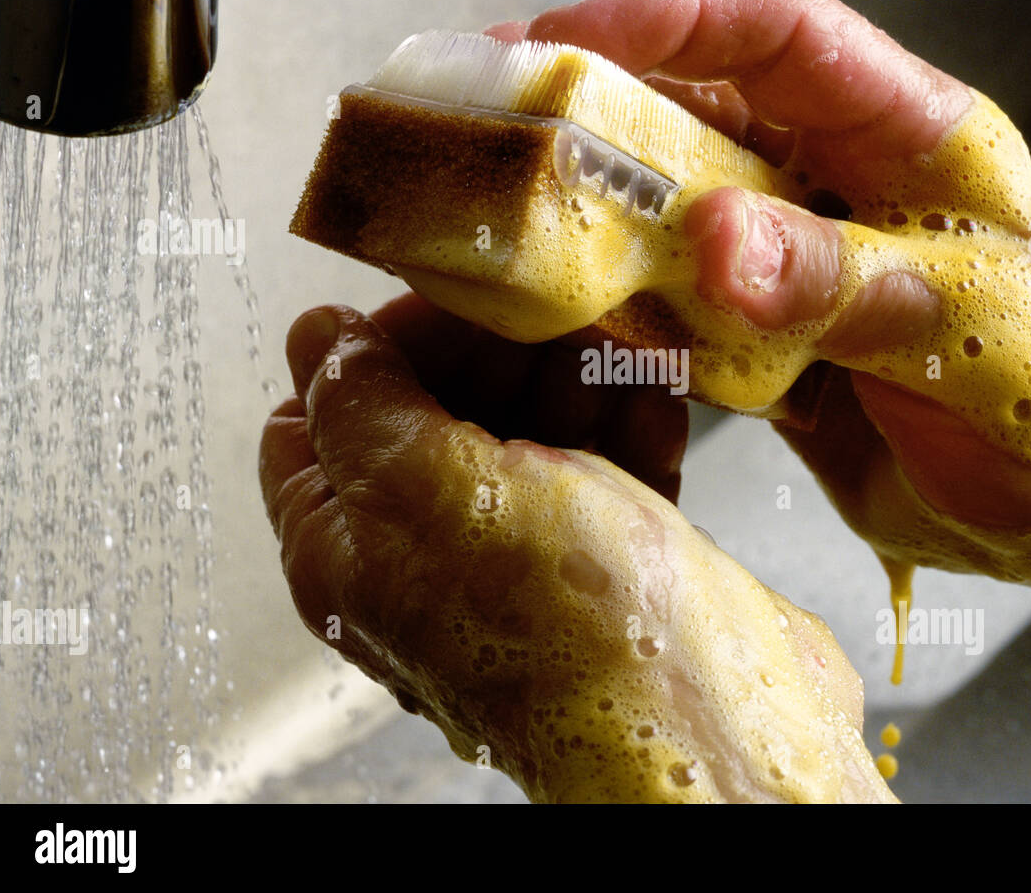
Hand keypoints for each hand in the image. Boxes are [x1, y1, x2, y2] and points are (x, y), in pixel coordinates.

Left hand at [259, 294, 895, 801]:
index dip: (378, 348)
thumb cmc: (569, 633)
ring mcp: (518, 559)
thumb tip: (315, 339)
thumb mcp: (432, 488)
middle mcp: (424, 556)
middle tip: (550, 326)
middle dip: (494, 357)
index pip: (322, 415)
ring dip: (574, 382)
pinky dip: (628, 427)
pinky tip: (655, 405)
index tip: (447, 308)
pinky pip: (602, 465)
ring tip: (618, 359)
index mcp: (350, 549)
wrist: (715, 720)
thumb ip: (361, 403)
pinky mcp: (601, 558)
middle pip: (432, 410)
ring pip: (526, 430)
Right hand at [516, 0, 1030, 596]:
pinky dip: (621, 309)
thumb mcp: (979, 329)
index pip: (781, 34)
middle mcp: (838, 185)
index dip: (673, 20)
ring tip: (501, 221)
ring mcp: (795, 264)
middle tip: (487, 121)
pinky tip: (573, 314)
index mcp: (910, 138)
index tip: (567, 35)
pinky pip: (674, 307)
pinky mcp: (766, 342)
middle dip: (592, 109)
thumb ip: (844, 284)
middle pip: (696, 112)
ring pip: (668, 210)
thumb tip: (711, 242)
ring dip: (591, 214)